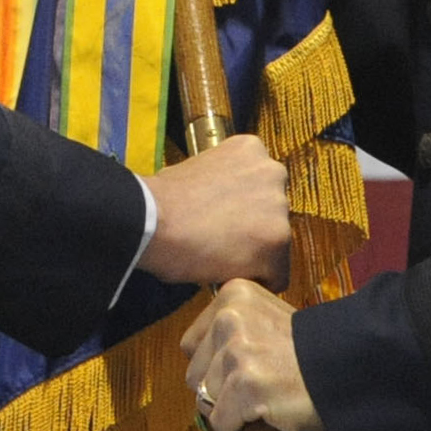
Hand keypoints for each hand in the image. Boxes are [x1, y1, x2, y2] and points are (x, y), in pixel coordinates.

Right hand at [138, 135, 289, 290]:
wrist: (152, 218)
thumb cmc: (164, 198)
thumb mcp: (199, 168)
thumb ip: (223, 181)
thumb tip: (222, 202)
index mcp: (252, 149)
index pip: (261, 185)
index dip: (243, 207)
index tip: (225, 218)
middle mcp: (273, 172)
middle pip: (273, 212)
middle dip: (254, 227)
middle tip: (223, 239)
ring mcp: (278, 208)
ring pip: (276, 243)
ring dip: (255, 253)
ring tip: (222, 259)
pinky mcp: (277, 243)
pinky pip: (276, 276)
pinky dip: (256, 281)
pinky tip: (229, 276)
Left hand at [180, 279, 323, 430]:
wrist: (348, 370)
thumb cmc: (308, 355)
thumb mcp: (264, 321)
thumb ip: (232, 332)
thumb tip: (199, 372)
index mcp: (232, 295)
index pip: (192, 345)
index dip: (213, 368)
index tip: (239, 376)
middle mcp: (230, 317)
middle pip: (194, 375)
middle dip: (218, 393)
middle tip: (251, 395)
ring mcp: (238, 351)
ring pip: (206, 401)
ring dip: (229, 414)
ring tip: (259, 408)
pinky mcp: (247, 386)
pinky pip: (221, 424)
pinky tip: (257, 428)